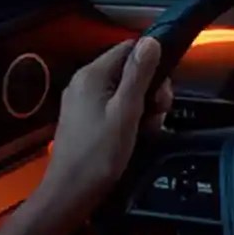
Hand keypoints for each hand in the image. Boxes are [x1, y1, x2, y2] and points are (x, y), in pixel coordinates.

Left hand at [37, 37, 172, 221]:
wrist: (71, 193)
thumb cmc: (99, 155)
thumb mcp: (126, 112)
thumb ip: (139, 75)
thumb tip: (151, 41)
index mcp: (92, 75)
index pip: (129, 49)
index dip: (152, 65)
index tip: (162, 91)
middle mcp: (84, 82)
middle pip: (128, 71)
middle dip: (150, 90)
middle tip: (158, 114)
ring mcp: (82, 101)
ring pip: (123, 90)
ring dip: (142, 106)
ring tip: (146, 129)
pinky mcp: (84, 118)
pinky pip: (113, 106)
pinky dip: (128, 117)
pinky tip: (134, 135)